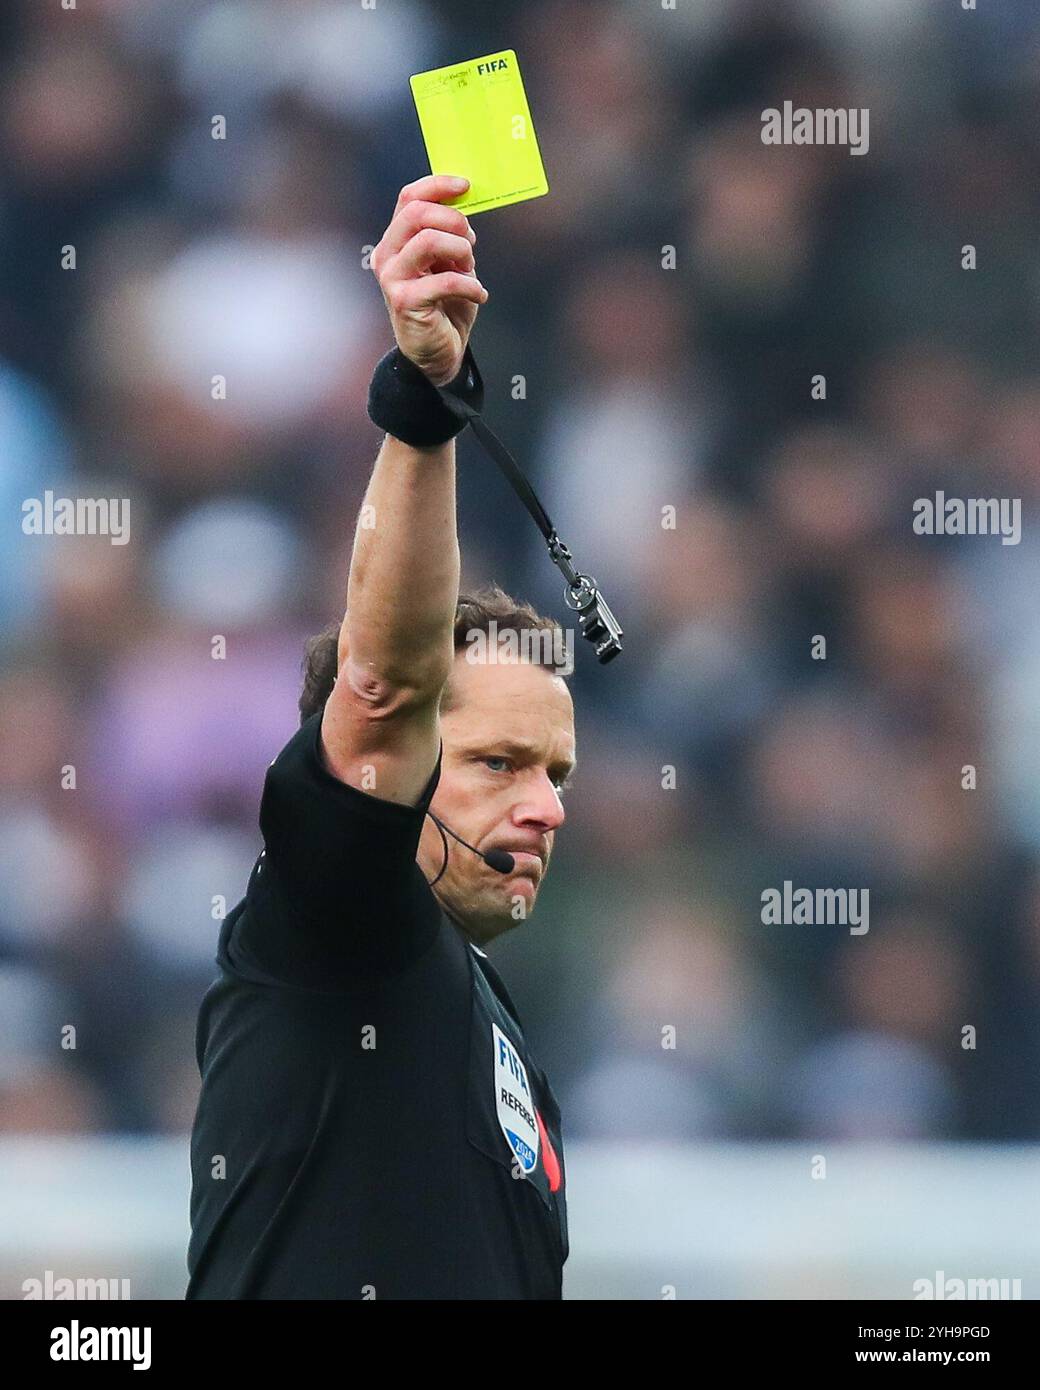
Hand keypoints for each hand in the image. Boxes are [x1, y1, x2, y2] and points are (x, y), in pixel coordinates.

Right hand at [370, 175, 487, 387]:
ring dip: (460, 250)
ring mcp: (393, 278)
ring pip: (427, 241)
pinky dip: (470, 285)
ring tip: (471, 269)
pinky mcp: (404, 302)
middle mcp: (388, 254)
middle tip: (471, 240)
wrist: (439, 352)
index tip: (466, 186)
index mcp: (397, 240)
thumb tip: (465, 211)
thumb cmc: (446, 305)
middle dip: (453, 219)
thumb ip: (452, 238)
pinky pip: (445, 281)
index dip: (438, 186)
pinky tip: (479, 294)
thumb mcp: (452, 264)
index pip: (409, 198)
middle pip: (416, 213)